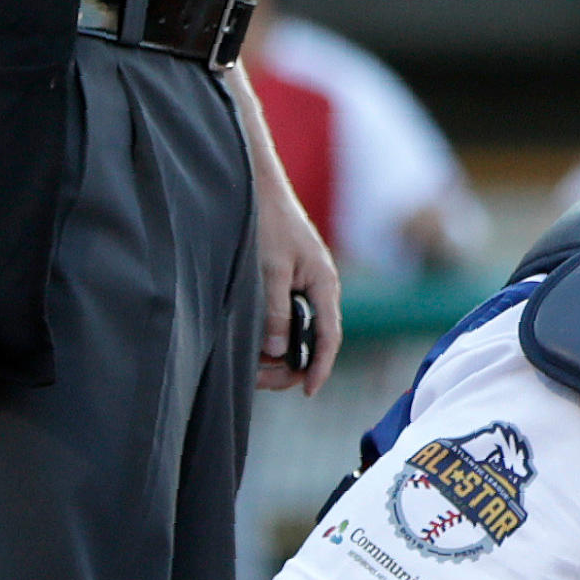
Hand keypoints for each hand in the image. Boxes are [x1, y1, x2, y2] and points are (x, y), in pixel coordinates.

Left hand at [253, 163, 343, 392]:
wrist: (257, 188)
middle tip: (259, 378)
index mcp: (324, 285)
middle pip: (314, 342)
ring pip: (298, 334)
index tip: (308, 391)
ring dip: (278, 354)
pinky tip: (252, 343)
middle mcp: (318, 290)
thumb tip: (280, 350)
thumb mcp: (270, 269)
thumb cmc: (268, 223)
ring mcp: (304, 289)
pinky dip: (272, 337)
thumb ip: (275, 310)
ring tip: (250, 363)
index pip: (330, 337)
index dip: (319, 367)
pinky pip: (286, 321)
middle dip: (291, 366)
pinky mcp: (288, 286)